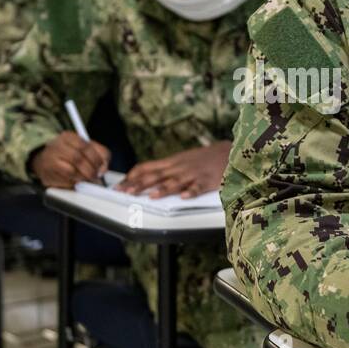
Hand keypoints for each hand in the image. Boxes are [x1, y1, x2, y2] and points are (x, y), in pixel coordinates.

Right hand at [29, 132, 109, 187]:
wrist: (44, 161)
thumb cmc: (67, 154)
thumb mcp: (83, 148)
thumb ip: (98, 154)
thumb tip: (103, 168)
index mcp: (67, 137)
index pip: (86, 146)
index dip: (97, 159)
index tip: (102, 168)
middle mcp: (57, 146)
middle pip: (78, 158)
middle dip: (91, 170)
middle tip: (96, 176)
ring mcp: (50, 160)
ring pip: (72, 171)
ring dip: (83, 178)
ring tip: (87, 179)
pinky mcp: (47, 174)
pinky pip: (65, 181)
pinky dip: (74, 183)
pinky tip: (76, 181)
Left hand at [117, 141, 231, 198]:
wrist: (229, 151)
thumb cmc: (203, 158)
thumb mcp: (181, 159)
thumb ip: (165, 169)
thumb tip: (144, 176)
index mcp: (172, 162)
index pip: (147, 167)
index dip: (132, 176)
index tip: (120, 185)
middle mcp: (179, 168)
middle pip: (156, 176)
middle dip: (140, 185)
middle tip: (126, 192)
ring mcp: (193, 174)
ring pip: (176, 182)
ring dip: (164, 189)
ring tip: (152, 196)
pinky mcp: (208, 181)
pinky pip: (199, 187)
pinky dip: (191, 192)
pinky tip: (184, 196)